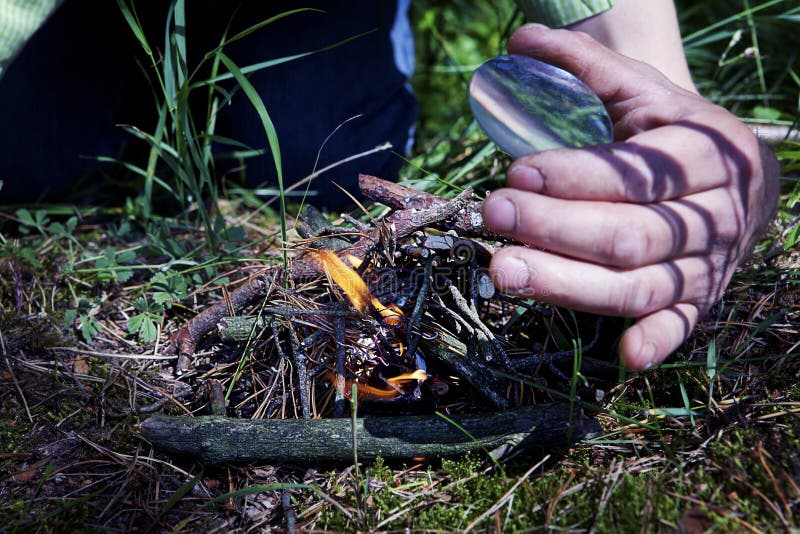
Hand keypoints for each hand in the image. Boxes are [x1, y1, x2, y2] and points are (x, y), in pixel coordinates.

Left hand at [482, 24, 778, 369]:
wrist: (735, 173)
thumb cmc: (670, 130)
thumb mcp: (639, 91)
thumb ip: (584, 66)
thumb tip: (518, 39)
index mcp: (707, 149)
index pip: (640, 171)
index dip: (578, 176)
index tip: (517, 173)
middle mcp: (717, 211)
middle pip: (634, 233)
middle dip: (557, 228)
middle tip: (492, 217)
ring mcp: (713, 262)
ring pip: (643, 284)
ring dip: (572, 284)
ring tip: (504, 274)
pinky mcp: (703, 297)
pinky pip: (685, 324)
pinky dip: (659, 338)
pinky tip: (626, 355)